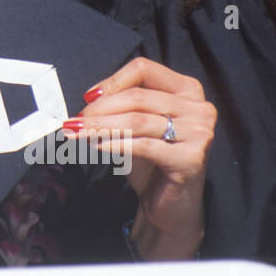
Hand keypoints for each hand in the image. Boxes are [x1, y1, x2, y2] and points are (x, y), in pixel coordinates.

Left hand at [69, 57, 215, 259]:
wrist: (170, 205)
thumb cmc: (151, 161)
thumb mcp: (137, 125)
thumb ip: (121, 106)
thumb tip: (89, 98)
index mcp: (187, 89)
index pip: (144, 69)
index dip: (112, 81)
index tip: (88, 98)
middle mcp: (200, 108)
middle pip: (138, 97)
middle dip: (101, 109)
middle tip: (75, 120)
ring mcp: (199, 133)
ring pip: (138, 121)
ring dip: (102, 126)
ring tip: (78, 133)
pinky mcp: (191, 159)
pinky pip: (144, 145)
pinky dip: (117, 144)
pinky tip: (99, 147)